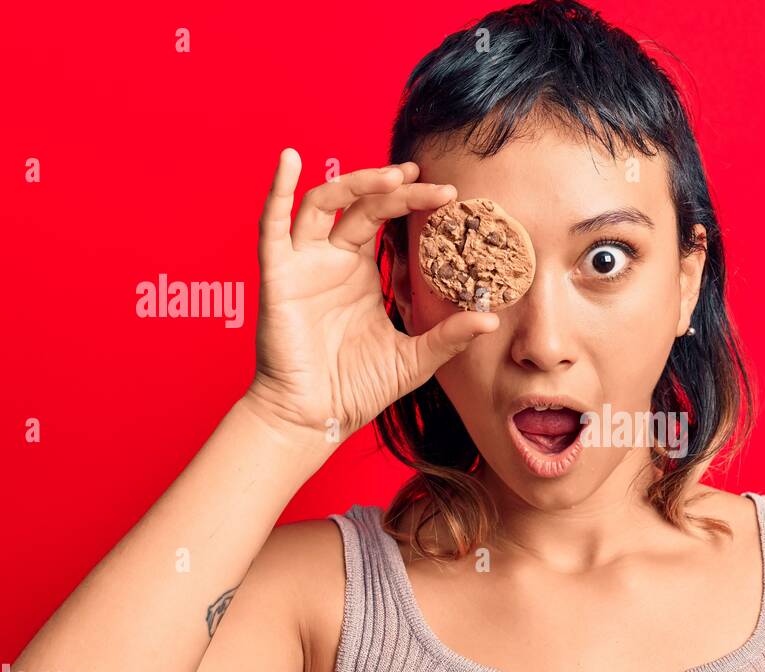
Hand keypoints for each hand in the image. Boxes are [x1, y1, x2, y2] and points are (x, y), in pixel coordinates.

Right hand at [244, 148, 498, 441]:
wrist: (315, 418)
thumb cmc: (358, 389)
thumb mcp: (415, 359)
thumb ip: (449, 336)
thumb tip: (492, 318)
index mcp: (362, 274)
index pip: (388, 223)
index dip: (414, 204)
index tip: (451, 196)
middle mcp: (332, 260)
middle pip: (363, 205)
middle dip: (398, 190)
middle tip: (433, 182)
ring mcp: (304, 264)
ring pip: (324, 204)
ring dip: (356, 183)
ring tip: (393, 176)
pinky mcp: (278, 275)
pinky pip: (272, 226)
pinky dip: (276, 190)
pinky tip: (289, 160)